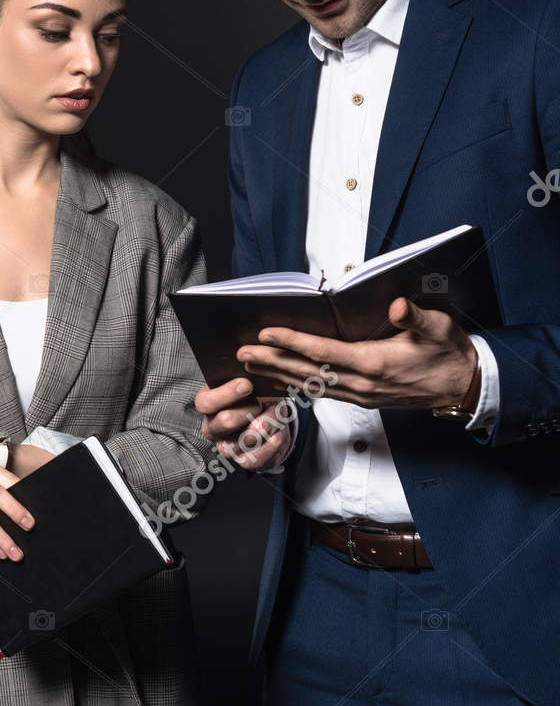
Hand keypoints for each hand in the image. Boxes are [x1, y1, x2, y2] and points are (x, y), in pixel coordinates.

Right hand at [195, 378, 294, 470]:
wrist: (271, 420)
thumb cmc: (258, 396)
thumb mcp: (255, 384)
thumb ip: (252, 384)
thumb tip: (255, 390)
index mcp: (207, 404)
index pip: (205, 402)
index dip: (226, 394)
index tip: (247, 385)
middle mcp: (212, 427)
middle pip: (226, 421)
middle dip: (250, 410)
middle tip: (260, 404)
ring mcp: (225, 447)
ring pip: (248, 438)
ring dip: (269, 424)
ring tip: (274, 416)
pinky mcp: (243, 461)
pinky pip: (258, 456)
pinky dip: (273, 443)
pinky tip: (277, 432)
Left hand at [238, 297, 478, 409]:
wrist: (464, 386)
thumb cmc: (449, 353)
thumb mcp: (437, 328)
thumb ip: (414, 318)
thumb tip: (397, 307)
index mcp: (375, 363)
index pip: (323, 352)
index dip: (292, 343)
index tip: (266, 334)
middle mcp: (362, 383)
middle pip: (307, 371)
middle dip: (272, 362)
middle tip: (241, 353)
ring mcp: (360, 394)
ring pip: (311, 385)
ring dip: (278, 375)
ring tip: (250, 366)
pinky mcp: (362, 399)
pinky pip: (322, 392)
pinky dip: (297, 385)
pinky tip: (280, 379)